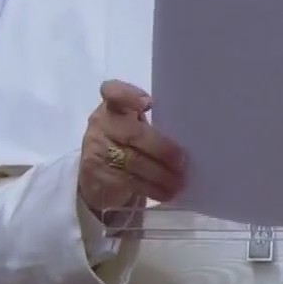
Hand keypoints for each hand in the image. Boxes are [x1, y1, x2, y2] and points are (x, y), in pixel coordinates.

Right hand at [77, 80, 186, 214]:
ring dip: (160, 174)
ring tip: (179, 182)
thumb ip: (150, 123)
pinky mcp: (96, 174)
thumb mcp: (133, 127)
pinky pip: (128, 181)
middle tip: (181, 161)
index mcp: (113, 106)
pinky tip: (165, 192)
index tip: (148, 103)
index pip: (113, 91)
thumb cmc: (125, 145)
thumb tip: (187, 134)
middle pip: (133, 134)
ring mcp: (95, 149)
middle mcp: (101, 124)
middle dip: (161, 148)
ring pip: (133, 161)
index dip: (128, 94)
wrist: (96, 177)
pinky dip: (151, 188)